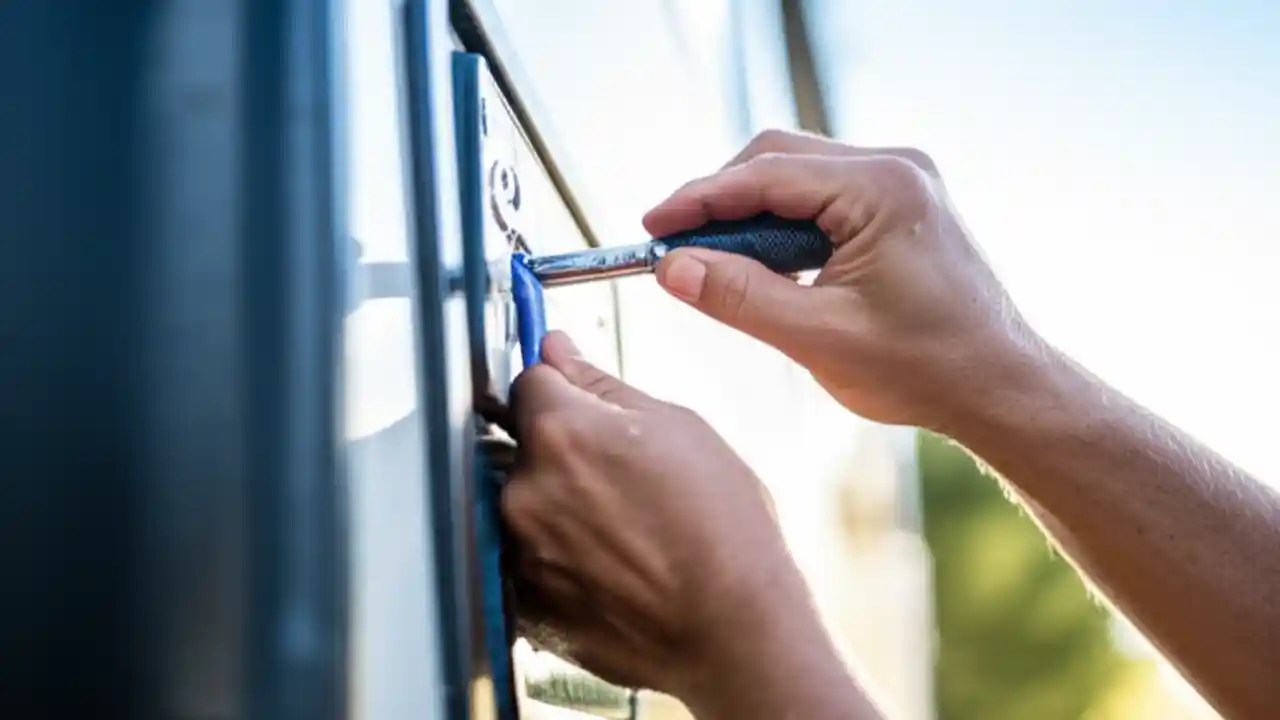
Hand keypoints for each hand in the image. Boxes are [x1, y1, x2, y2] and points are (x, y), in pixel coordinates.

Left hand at [504, 331, 872, 717]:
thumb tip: (557, 350)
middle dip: (564, 452)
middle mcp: (525, 489)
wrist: (735, 632)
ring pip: (528, 503)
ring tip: (624, 531)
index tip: (582, 403)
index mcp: (561, 432)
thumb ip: (602, 386)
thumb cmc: (725, 530)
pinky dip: (560, 556)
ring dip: (560, 505)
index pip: (529, 380)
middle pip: (525, 445)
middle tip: (624, 479)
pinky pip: (529, 557)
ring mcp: (519, 550)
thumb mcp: (680, 429)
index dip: (561, 388)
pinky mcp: (523, 600)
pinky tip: (612, 566)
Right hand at [646, 130, 1036, 430]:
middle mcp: (895, 168)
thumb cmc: (924, 368)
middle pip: (778, 160)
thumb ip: (739, 297)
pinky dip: (784, 227)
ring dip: (752, 217)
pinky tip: (765, 267)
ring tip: (716, 267)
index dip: (699, 200)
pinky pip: (823, 198)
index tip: (652, 227)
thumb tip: (672, 268)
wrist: (998, 387)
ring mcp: (901, 183)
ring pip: (797, 177)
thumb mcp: (818, 337)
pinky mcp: (899, 205)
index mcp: (881, 188)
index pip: (765, 175)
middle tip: (676, 250)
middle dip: (721, 203)